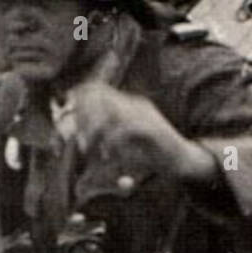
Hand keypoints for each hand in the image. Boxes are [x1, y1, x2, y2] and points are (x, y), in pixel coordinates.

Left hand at [59, 82, 217, 184]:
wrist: (184, 162)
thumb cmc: (150, 155)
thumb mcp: (120, 145)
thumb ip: (102, 139)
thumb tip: (76, 139)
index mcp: (127, 104)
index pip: (96, 91)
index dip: (78, 103)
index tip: (67, 125)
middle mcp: (135, 104)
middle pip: (100, 98)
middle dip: (83, 119)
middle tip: (78, 142)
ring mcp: (145, 114)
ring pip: (110, 112)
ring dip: (94, 132)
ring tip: (88, 150)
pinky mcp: (153, 129)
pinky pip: (126, 128)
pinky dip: (112, 142)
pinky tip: (107, 155)